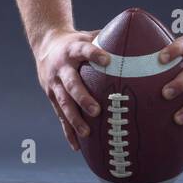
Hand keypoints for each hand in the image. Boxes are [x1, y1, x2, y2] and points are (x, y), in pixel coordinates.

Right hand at [34, 29, 110, 151]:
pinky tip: (77, 147)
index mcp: (72, 49)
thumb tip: (137, 36)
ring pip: (64, 104)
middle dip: (83, 98)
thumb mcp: (87, 35)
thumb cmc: (76, 42)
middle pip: (71, 84)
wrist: (45, 45)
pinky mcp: (52, 97)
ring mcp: (54, 84)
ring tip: (87, 133)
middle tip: (96, 110)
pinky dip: (68, 131)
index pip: (83, 50)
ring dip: (75, 119)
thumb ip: (108, 38)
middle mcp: (62, 68)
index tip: (107, 59)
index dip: (94, 54)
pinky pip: (60, 116)